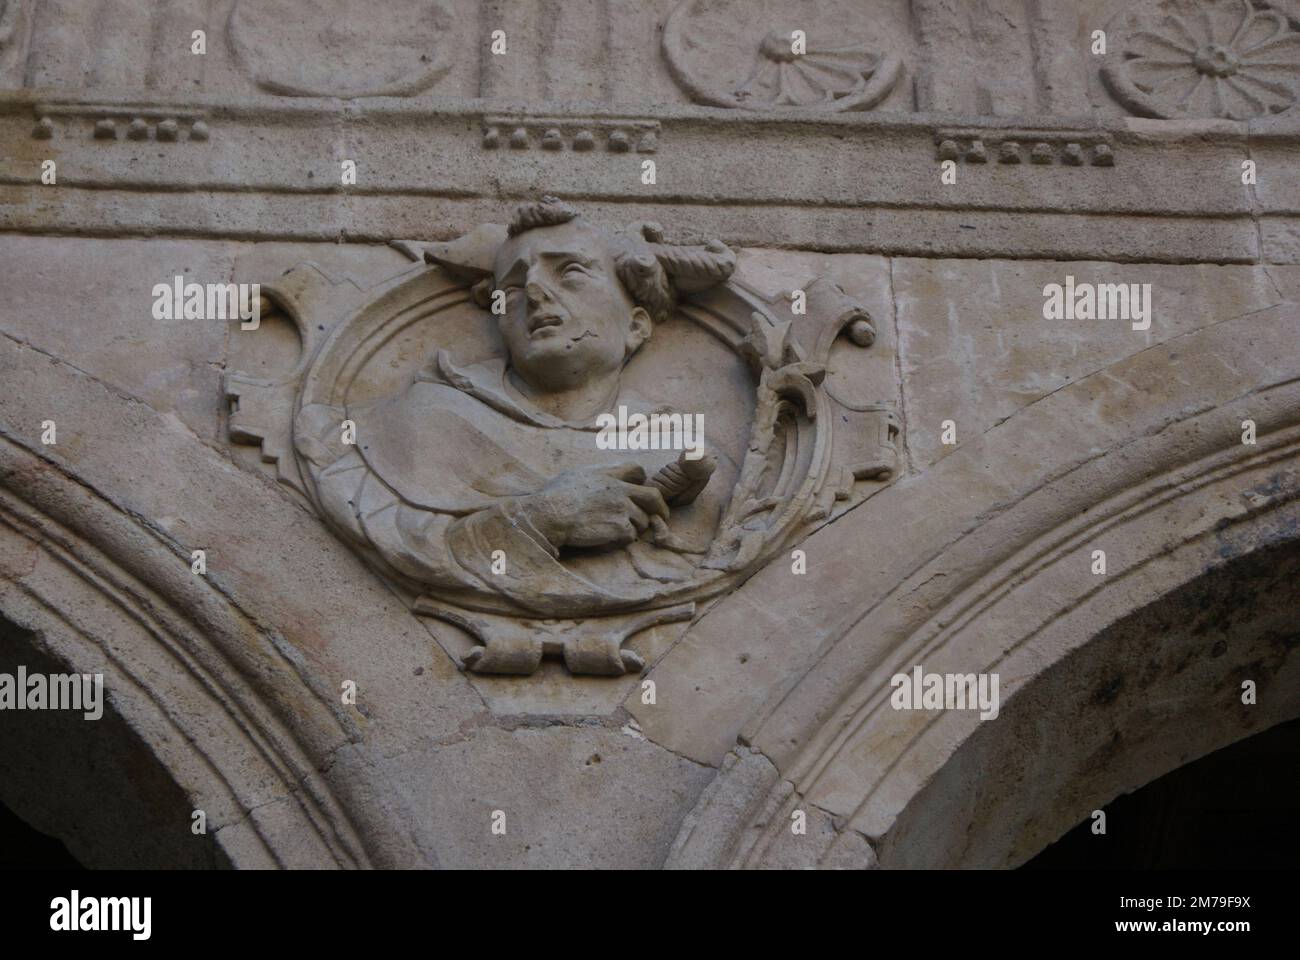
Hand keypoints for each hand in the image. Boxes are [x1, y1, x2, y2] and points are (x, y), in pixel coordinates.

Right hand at [514, 462, 669, 549]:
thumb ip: (598, 474)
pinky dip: (622, 540)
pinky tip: (605, 538)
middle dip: (660, 508)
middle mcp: (620, 490)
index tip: (640, 488)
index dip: (641, 480)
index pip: (637, 470)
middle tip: (661, 516)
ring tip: (612, 530)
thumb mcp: (577, 474)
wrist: (548, 515)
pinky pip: (630, 536)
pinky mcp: (620, 528)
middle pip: (653, 496)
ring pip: (642, 521)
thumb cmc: (556, 496)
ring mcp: (622, 509)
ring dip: (633, 527)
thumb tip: (606, 476)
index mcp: (609, 475)